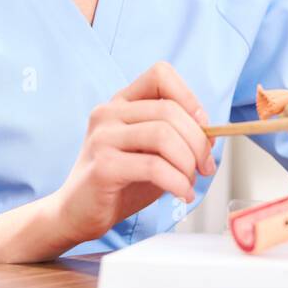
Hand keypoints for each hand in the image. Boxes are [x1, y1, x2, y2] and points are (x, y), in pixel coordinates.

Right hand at [52, 61, 215, 245]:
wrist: (77, 214)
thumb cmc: (118, 183)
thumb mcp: (151, 153)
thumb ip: (176, 138)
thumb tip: (211, 135)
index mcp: (120, 103)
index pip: (160, 74)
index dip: (188, 97)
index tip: (202, 126)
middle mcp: (108, 113)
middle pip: (169, 110)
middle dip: (198, 141)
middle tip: (204, 167)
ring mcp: (102, 138)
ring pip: (163, 135)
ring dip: (187, 163)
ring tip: (189, 183)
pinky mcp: (103, 166)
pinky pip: (154, 166)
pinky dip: (177, 182)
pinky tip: (180, 193)